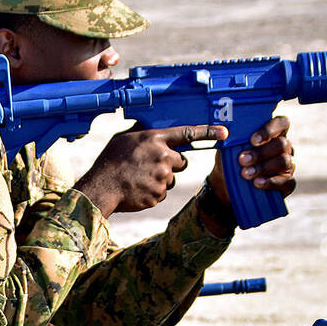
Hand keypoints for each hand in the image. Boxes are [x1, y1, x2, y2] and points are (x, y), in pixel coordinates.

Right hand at [76, 125, 227, 217]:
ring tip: (138, 180)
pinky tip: (136, 190)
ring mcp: (162, 178)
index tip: (224, 133)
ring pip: (170, 179)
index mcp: (155, 139)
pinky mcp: (159, 195)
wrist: (101, 188)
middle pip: (180, 162)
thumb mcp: (124, 139)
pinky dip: (151, 193)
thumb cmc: (109, 162)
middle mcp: (163, 157)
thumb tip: (149, 130)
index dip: (208, 132)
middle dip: (170, 165)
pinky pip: (161, 194)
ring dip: (158, 180)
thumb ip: (142, 135)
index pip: (188, 133)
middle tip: (149, 168)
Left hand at [207, 115, 295, 204]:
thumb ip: (235, 139)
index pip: (281, 123)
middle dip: (261, 152)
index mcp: (274, 134)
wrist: (228, 186)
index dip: (269, 130)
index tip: (253, 140)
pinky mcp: (288, 183)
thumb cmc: (232, 161)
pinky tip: (257, 183)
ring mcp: (289, 165)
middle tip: (242, 160)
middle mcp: (284, 148)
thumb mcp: (230, 149)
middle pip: (281, 144)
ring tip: (245, 173)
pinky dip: (271, 182)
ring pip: (284, 161)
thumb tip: (228, 132)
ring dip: (263, 167)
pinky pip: (287, 182)